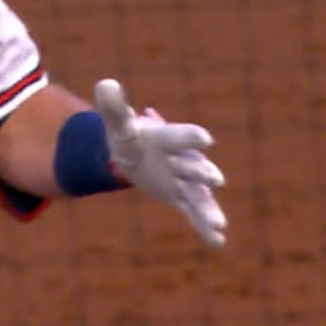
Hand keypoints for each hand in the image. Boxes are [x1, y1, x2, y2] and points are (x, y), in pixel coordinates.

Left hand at [94, 78, 227, 246]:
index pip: (179, 136)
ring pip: (198, 195)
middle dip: (203, 172)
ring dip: (208, 209)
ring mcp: (184, 180)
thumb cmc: (127, 134)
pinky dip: (205, 226)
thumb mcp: (117, 123)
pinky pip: (194, 213)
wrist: (133, 153)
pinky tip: (218, 241)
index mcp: (167, 139)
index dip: (190, 137)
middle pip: (193, 166)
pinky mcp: (182, 197)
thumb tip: (106, 84)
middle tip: (216, 179)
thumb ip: (112, 107)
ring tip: (219, 224)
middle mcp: (182, 159)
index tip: (205, 139)